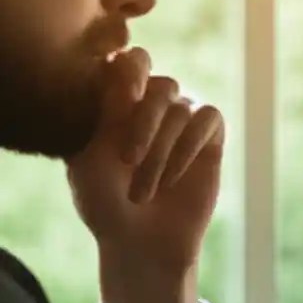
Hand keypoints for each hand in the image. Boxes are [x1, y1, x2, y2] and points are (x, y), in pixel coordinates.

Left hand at [66, 47, 225, 302]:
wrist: (141, 242)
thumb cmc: (106, 202)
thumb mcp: (90, 156)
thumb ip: (102, 112)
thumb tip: (119, 65)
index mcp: (118, 100)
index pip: (128, 61)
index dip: (128, 71)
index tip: (120, 98)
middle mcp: (153, 105)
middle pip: (160, 84)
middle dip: (143, 122)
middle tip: (127, 160)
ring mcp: (184, 121)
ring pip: (182, 109)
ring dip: (161, 151)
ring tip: (145, 189)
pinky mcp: (212, 140)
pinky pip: (209, 118)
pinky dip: (190, 146)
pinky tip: (173, 177)